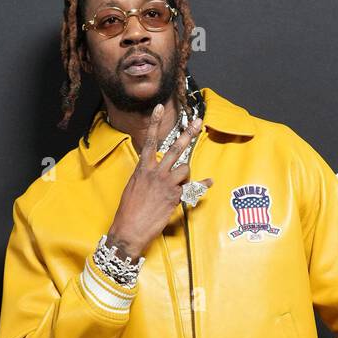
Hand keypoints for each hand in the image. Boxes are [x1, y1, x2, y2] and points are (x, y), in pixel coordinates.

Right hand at [106, 106, 213, 260]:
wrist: (129, 230)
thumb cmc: (128, 211)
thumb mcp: (133, 188)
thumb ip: (144, 176)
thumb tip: (152, 172)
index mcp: (143, 169)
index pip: (150, 141)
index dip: (154, 123)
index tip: (159, 107)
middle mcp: (156, 173)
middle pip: (175, 149)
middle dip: (188, 134)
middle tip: (198, 122)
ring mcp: (166, 185)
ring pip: (185, 168)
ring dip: (186, 173)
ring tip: (181, 180)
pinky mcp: (174, 198)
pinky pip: (192, 188)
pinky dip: (201, 186)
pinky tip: (209, 182)